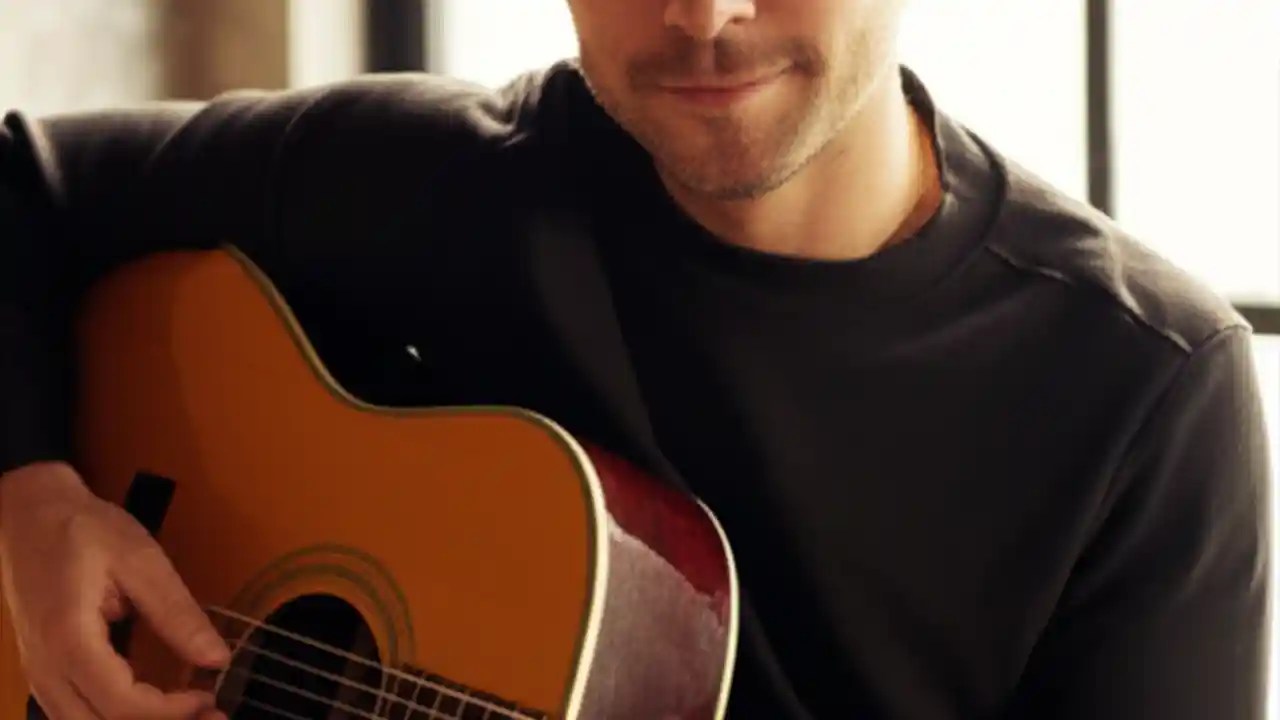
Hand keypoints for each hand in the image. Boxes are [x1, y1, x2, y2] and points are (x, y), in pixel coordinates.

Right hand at [0, 462, 230, 718]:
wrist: (29, 513)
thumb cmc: (84, 529)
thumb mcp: (141, 560)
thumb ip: (177, 613)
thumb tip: (218, 658)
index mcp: (69, 639)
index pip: (120, 703)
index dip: (170, 712)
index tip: (210, 698)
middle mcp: (46, 667)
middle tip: (210, 714)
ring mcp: (38, 673)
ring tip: (188, 712)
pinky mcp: (43, 670)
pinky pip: (74, 713)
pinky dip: (112, 718)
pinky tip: (152, 707)